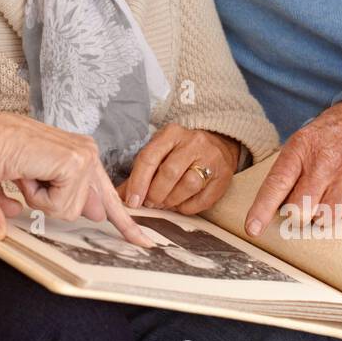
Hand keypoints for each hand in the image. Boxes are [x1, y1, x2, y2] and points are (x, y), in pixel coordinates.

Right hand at [0, 110, 151, 250]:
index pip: (97, 184)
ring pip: (74, 208)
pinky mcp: (72, 162)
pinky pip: (62, 206)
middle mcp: (73, 146)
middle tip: (137, 241)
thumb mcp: (12, 186)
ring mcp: (76, 152)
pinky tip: (22, 177)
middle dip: (119, 220)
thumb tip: (78, 215)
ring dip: (42, 201)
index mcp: (60, 150)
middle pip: (106, 195)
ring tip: (20, 179)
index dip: (118, 213)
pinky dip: (37, 198)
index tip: (140, 238)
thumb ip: (41, 200)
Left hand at [116, 125, 242, 214]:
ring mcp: (212, 158)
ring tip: (165, 203)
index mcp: (172, 133)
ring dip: (171, 201)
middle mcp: (193, 142)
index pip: (149, 157)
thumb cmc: (180, 152)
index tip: (132, 201)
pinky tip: (180, 204)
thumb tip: (117, 196)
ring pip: (187, 185)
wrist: (219, 145)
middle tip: (150, 203)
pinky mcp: (224, 176)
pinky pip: (202, 200)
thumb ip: (139, 173)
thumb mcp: (160, 152)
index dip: (138, 182)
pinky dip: (187, 207)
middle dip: (155, 193)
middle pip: (169, 173)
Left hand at [244, 101, 341, 237]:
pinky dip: (340, 211)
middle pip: (299, 210)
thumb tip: (272, 207)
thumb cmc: (332, 136)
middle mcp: (325, 163)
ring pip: (323, 219)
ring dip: (319, 214)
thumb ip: (288, 171)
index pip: (277, 183)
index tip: (252, 229)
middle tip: (302, 201)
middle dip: (296, 213)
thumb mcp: (304, 141)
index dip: (262, 209)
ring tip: (326, 193)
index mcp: (301, 148)